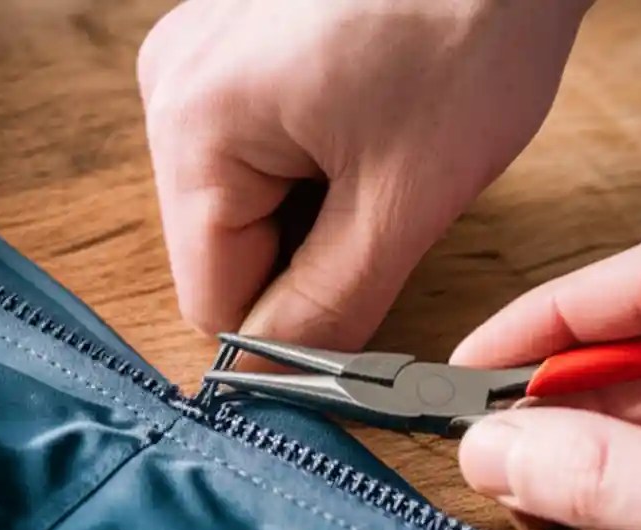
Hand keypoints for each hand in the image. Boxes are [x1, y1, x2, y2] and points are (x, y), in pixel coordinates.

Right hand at [138, 0, 593, 350]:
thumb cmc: (470, 23)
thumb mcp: (404, 199)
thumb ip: (329, 308)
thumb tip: (270, 383)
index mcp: (193, 123)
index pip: (210, 299)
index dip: (288, 331)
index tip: (361, 312)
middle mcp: (170, 84)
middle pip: (220, 248)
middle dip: (304, 257)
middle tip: (386, 208)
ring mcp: (198, 55)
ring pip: (240, 202)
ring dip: (311, 209)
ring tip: (382, 148)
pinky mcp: (233, 42)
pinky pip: (253, 147)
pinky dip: (310, 162)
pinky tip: (364, 122)